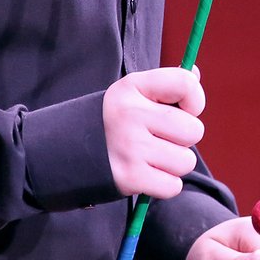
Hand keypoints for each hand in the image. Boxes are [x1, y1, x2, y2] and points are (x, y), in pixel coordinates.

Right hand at [102, 67, 204, 198]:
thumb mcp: (132, 93)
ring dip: (174, 164)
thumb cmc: (112, 121)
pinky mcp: (129, 177)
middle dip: (183, 139)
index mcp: (132, 86)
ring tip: (152, 157)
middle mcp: (130, 114)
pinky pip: (173, 186)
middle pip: (194, 130)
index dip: (195, 100)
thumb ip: (165, 84)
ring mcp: (129, 147)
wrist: (65, 153)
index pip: (185, 83)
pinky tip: (147, 174)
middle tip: (161, 139)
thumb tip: (195, 73)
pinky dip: (164, 185)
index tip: (184, 110)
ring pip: (186, 161)